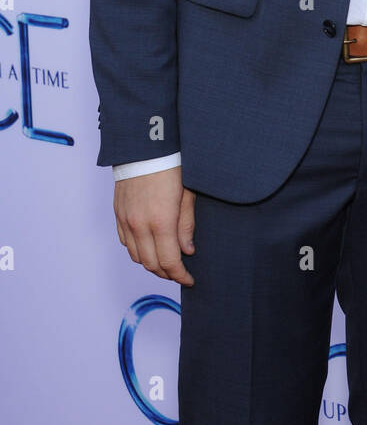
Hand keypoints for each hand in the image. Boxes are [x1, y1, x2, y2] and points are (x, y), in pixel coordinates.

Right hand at [114, 166, 195, 285]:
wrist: (144, 146)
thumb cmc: (171, 165)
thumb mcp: (188, 194)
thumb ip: (186, 225)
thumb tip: (188, 250)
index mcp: (161, 221)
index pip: (169, 261)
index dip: (180, 275)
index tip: (189, 279)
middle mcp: (140, 225)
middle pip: (151, 264)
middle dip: (167, 273)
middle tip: (180, 273)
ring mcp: (126, 220)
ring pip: (136, 256)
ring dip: (151, 264)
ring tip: (166, 262)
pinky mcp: (118, 213)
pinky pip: (126, 242)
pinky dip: (137, 250)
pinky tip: (149, 247)